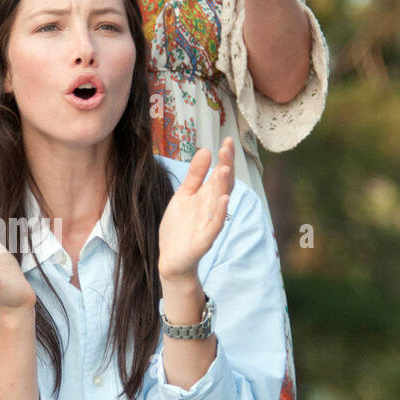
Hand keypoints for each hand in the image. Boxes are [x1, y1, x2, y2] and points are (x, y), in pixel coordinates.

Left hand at [158, 138, 233, 280]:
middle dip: (226, 166)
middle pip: (223, 184)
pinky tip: (223, 200)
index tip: (228, 140)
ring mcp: (209, 223)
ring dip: (223, 186)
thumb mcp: (184, 196)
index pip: (220, 173)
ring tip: (224, 168)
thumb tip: (206, 150)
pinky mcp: (204, 240)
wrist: (171, 259)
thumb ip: (195, 176)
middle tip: (228, 148)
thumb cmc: (179, 227)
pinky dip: (220, 213)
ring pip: (220, 202)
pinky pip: (215, 225)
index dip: (225, 158)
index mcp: (207, 196)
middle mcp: (212, 208)